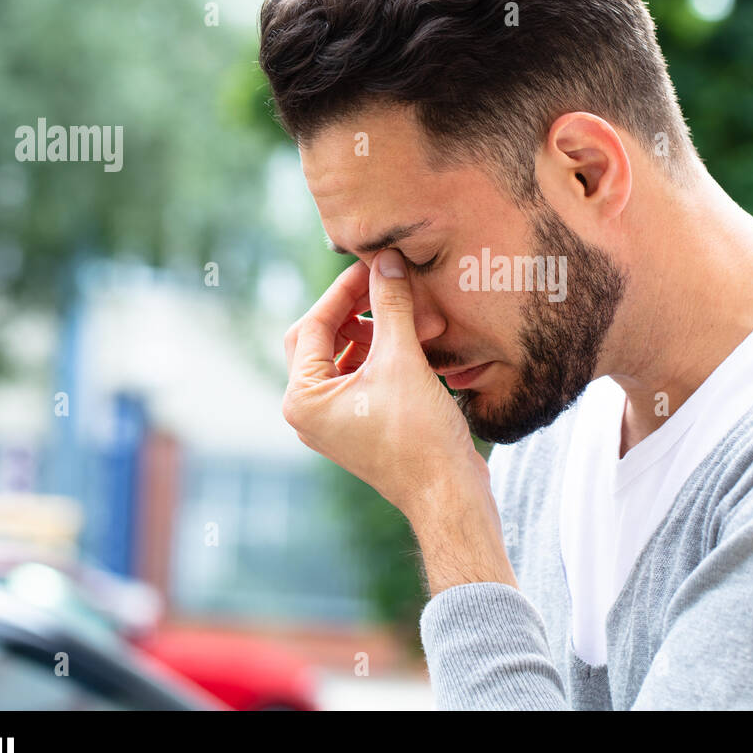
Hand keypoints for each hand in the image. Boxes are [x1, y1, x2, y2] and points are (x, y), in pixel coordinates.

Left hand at [281, 249, 486, 522]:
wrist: (449, 493)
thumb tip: (386, 259)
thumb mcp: (402, 359)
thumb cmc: (420, 436)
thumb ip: (390, 304)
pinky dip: (385, 353)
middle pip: (323, 337)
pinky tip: (416, 339)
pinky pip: (363, 375)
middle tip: (387, 283)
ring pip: (346, 354)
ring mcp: (334, 420)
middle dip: (357, 309)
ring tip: (413, 315)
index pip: (313, 325)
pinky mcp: (360, 423)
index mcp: (303, 398)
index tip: (374, 265)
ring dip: (376, 329)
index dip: (344, 290)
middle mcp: (310, 411)